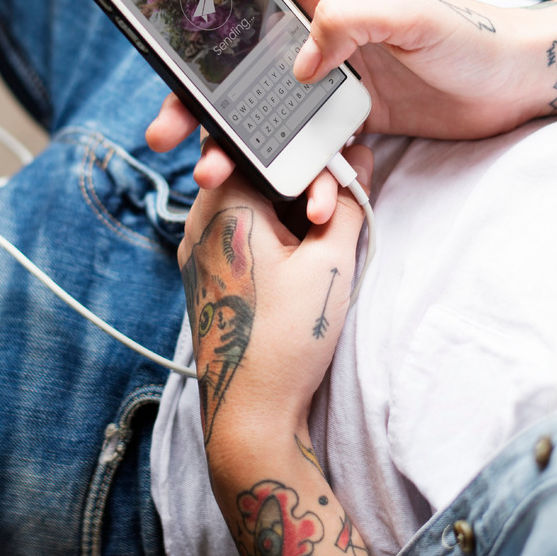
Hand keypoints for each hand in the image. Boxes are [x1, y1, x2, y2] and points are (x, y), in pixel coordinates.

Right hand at [149, 0, 547, 220]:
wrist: (524, 84)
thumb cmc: (473, 35)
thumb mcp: (412, 13)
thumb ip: (349, 19)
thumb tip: (298, 63)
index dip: (199, 14)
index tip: (159, 46)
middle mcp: (321, 39)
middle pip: (239, 68)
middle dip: (196, 102)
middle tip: (162, 133)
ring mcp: (335, 84)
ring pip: (267, 117)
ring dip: (238, 149)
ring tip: (214, 179)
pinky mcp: (356, 123)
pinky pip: (315, 153)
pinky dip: (307, 180)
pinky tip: (313, 204)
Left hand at [177, 144, 372, 441]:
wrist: (251, 411)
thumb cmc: (287, 339)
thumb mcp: (333, 261)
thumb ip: (349, 201)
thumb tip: (359, 159)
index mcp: (224, 204)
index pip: (262, 144)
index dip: (306, 151)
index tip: (338, 171)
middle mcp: (200, 218)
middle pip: (258, 170)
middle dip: (302, 183)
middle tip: (333, 214)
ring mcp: (197, 245)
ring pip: (252, 200)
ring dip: (291, 210)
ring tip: (320, 244)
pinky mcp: (206, 269)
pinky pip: (242, 231)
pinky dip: (274, 234)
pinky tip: (300, 263)